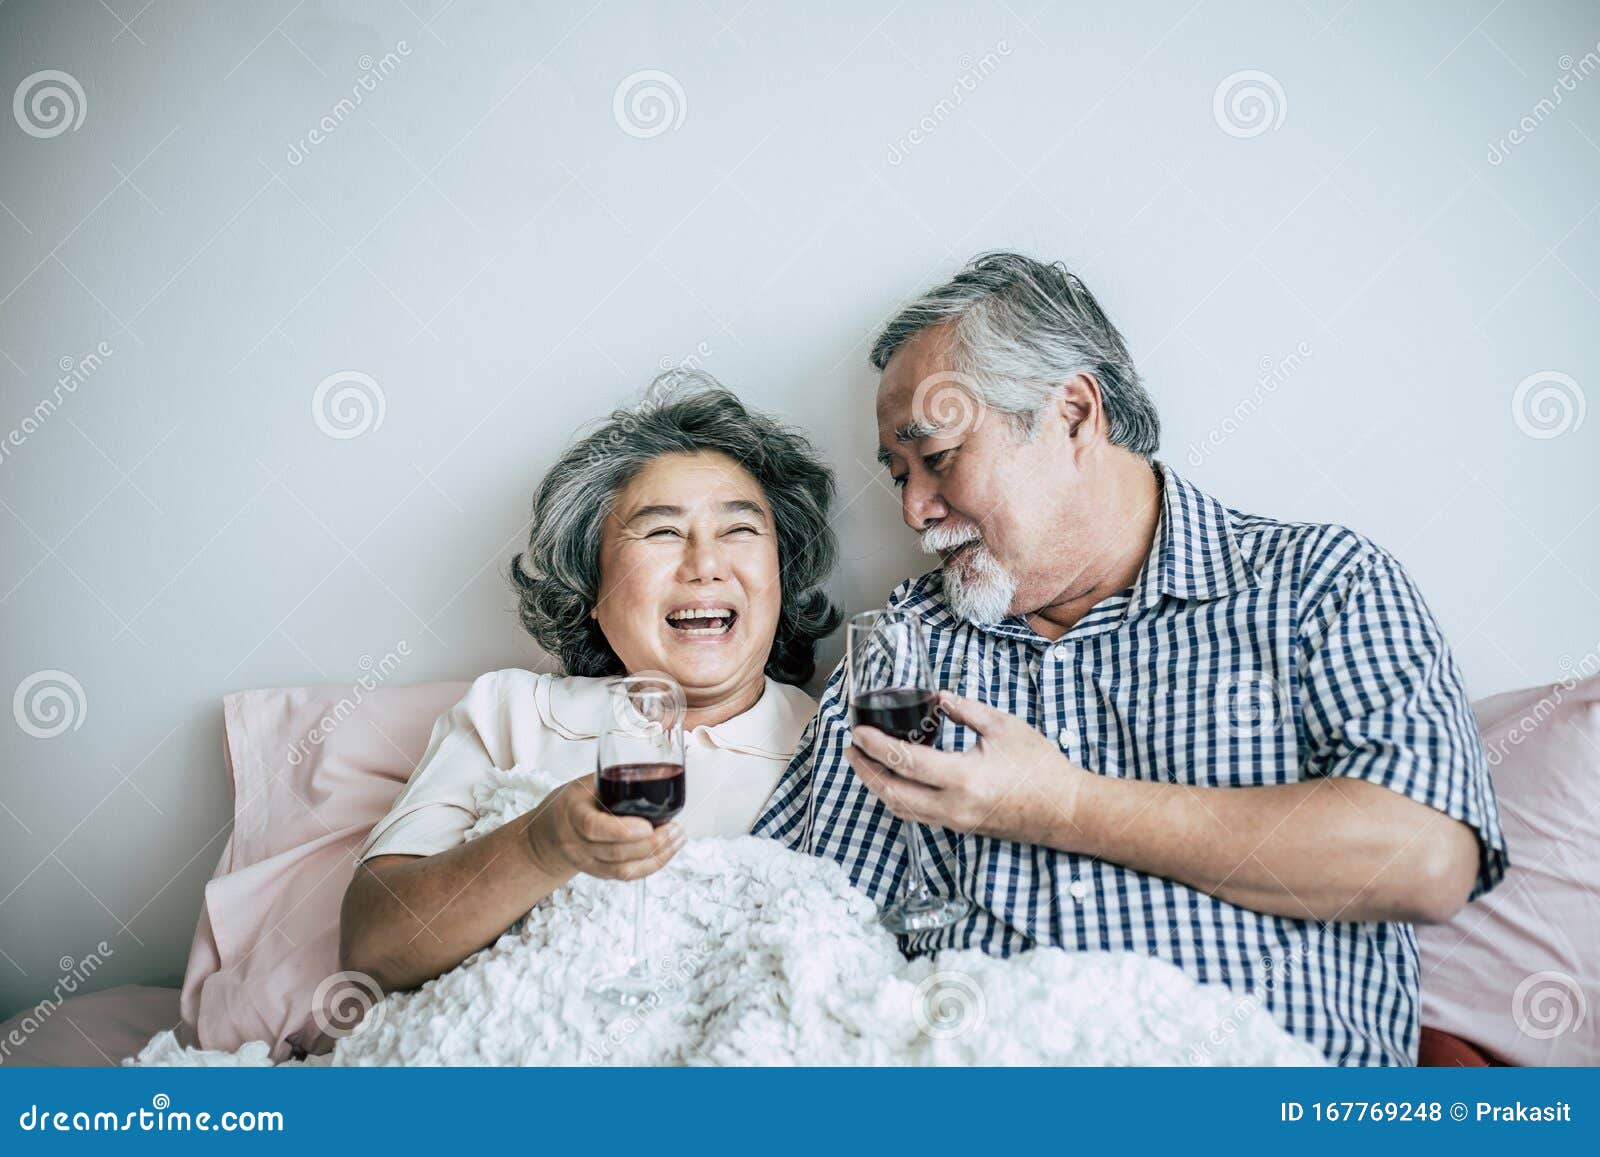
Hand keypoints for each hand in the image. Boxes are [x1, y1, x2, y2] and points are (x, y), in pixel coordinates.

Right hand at [525, 777, 685, 881]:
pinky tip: (668, 852)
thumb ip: (613, 779)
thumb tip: (654, 772)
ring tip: (678, 839)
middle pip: (615, 852)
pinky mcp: (599, 873)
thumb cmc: (575, 801)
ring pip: (623, 870)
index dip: (622, 830)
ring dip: (657, 856)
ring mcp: (587, 862)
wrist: (551, 832)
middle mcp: (576, 843)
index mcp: (573, 814)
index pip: (593, 827)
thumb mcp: (587, 784)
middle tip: (675, 829)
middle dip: (651, 843)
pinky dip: (651, 866)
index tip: (648, 825)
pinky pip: (626, 877)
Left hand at [846, 691, 1093, 848]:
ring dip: (878, 786)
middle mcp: (952, 806)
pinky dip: (898, 798)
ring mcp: (955, 822)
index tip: (858, 731)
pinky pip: (917, 816)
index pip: (904, 761)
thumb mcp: (1003, 726)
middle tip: (852, 748)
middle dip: (865, 770)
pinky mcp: (960, 828)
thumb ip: (964, 709)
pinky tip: (894, 780)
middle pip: (892, 792)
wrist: (1066, 809)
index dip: (875, 745)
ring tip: (865, 763)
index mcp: (963, 777)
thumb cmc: (1040, 767)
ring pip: (901, 809)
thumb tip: (936, 698)